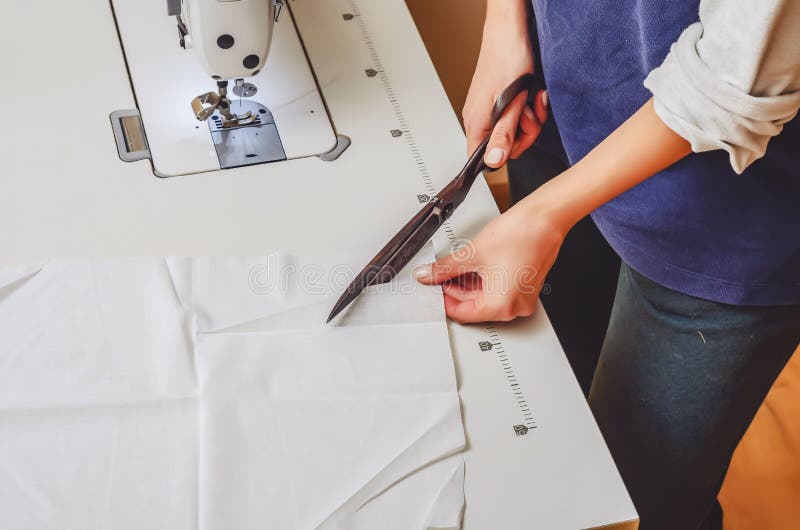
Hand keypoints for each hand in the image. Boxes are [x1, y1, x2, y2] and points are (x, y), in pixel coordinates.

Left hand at [415, 195, 566, 322]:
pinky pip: (497, 290)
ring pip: (485, 298)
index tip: (431, 290)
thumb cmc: (521, 234)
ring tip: (452, 267)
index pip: (462, 313)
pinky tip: (470, 266)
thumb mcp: (472, 253)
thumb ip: (444, 268)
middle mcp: (515, 307)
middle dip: (453, 290)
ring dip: (466, 284)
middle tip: (437, 276)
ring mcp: (522, 298)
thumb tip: (427, 275)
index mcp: (502, 306)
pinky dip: (482, 280)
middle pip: (474, 307)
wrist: (545, 218)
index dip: (442, 300)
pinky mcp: (524, 287)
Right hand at [463, 1, 547, 167]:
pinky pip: (514, 118)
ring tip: (532, 101)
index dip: (501, 156)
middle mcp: (478, 119)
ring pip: (512, 132)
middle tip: (529, 115)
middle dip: (524, 134)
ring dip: (529, 120)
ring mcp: (487, 111)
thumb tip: (494, 161)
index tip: (516, 143)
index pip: (480, 158)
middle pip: (503, 147)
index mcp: (476, 122)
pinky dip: (527, 110)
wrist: (509, 31)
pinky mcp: (497, 103)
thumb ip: (503, 134)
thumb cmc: (507, 58)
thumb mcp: (511, 102)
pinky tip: (532, 97)